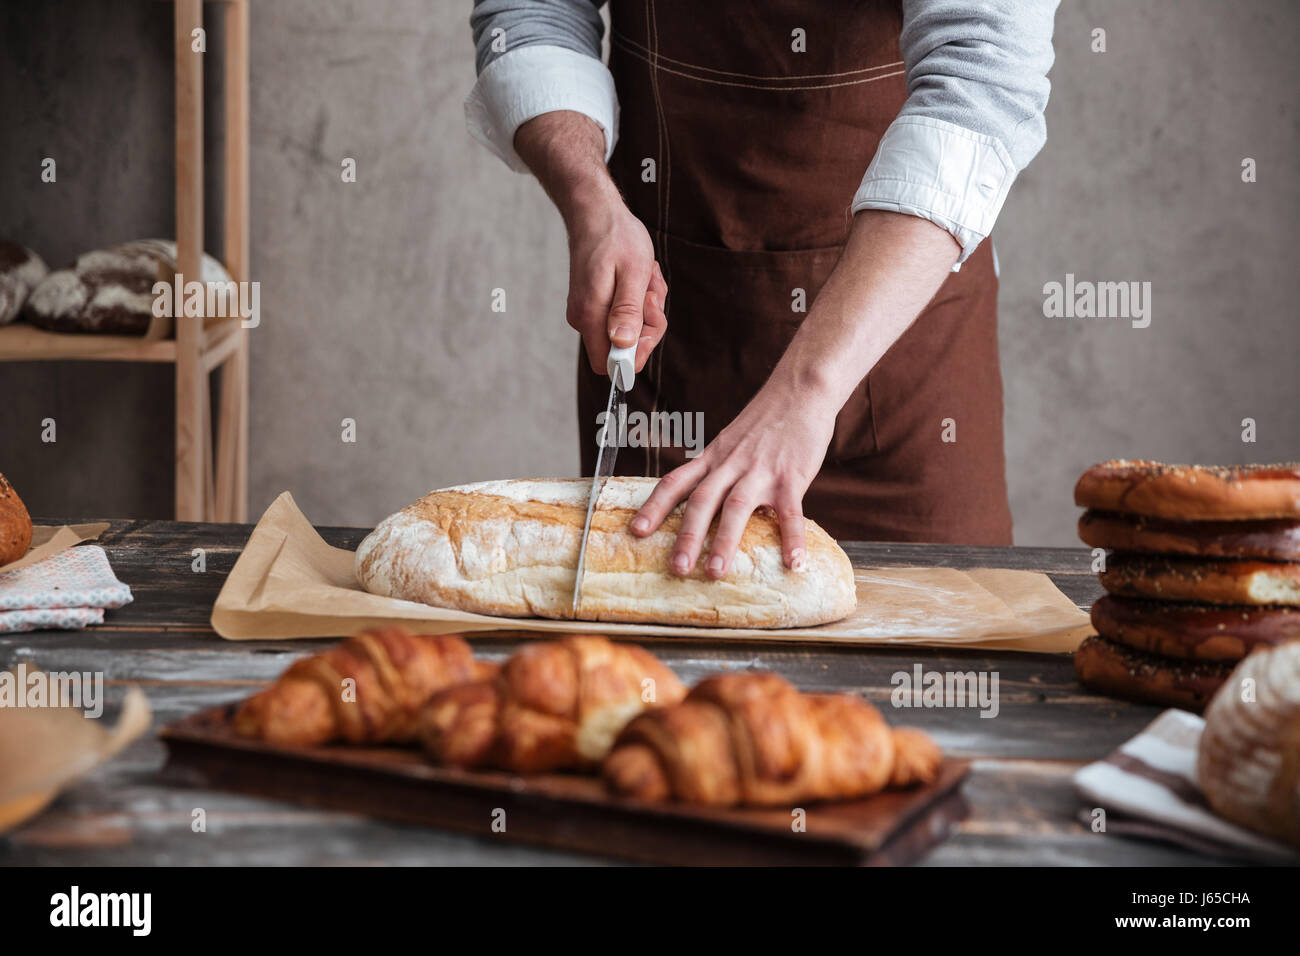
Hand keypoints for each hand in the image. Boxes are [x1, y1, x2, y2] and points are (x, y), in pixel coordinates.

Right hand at [565, 200, 666, 374]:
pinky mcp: (594, 304)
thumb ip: (628, 311)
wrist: (594, 211)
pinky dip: (638, 300)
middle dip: (648, 324)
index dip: (636, 354)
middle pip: (623, 349)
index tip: (649, 321)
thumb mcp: (634, 273)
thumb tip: (623, 344)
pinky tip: (639, 277)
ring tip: (646, 277)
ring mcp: (587, 312)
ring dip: (646, 308)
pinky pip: (624, 315)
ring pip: (627, 330)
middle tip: (651, 292)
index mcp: (590, 315)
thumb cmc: (616, 236)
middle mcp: (583, 319)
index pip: (611, 365)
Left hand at [629, 375, 837, 576]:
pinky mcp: (791, 476)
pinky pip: (791, 513)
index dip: (654, 507)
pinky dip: (792, 539)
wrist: (800, 389)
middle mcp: (730, 465)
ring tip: (715, 572)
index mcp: (713, 458)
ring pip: (736, 507)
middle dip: (687, 536)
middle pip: (701, 500)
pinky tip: (794, 564)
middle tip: (677, 568)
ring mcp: (760, 471)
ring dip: (724, 541)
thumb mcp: (732, 441)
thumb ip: (721, 470)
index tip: (636, 531)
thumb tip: (709, 505)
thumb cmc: (767, 419)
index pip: (675, 482)